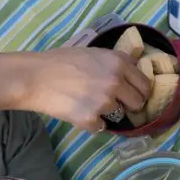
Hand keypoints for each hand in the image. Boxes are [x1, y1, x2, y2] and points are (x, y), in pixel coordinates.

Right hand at [23, 48, 151, 131]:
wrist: (33, 77)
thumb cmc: (60, 61)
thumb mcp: (93, 52)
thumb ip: (116, 61)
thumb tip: (136, 65)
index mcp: (118, 63)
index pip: (145, 85)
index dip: (139, 91)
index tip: (132, 94)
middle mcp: (115, 82)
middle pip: (138, 103)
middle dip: (128, 104)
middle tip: (112, 102)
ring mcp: (104, 102)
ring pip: (118, 115)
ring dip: (106, 112)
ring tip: (86, 102)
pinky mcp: (91, 119)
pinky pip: (100, 127)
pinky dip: (91, 123)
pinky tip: (77, 111)